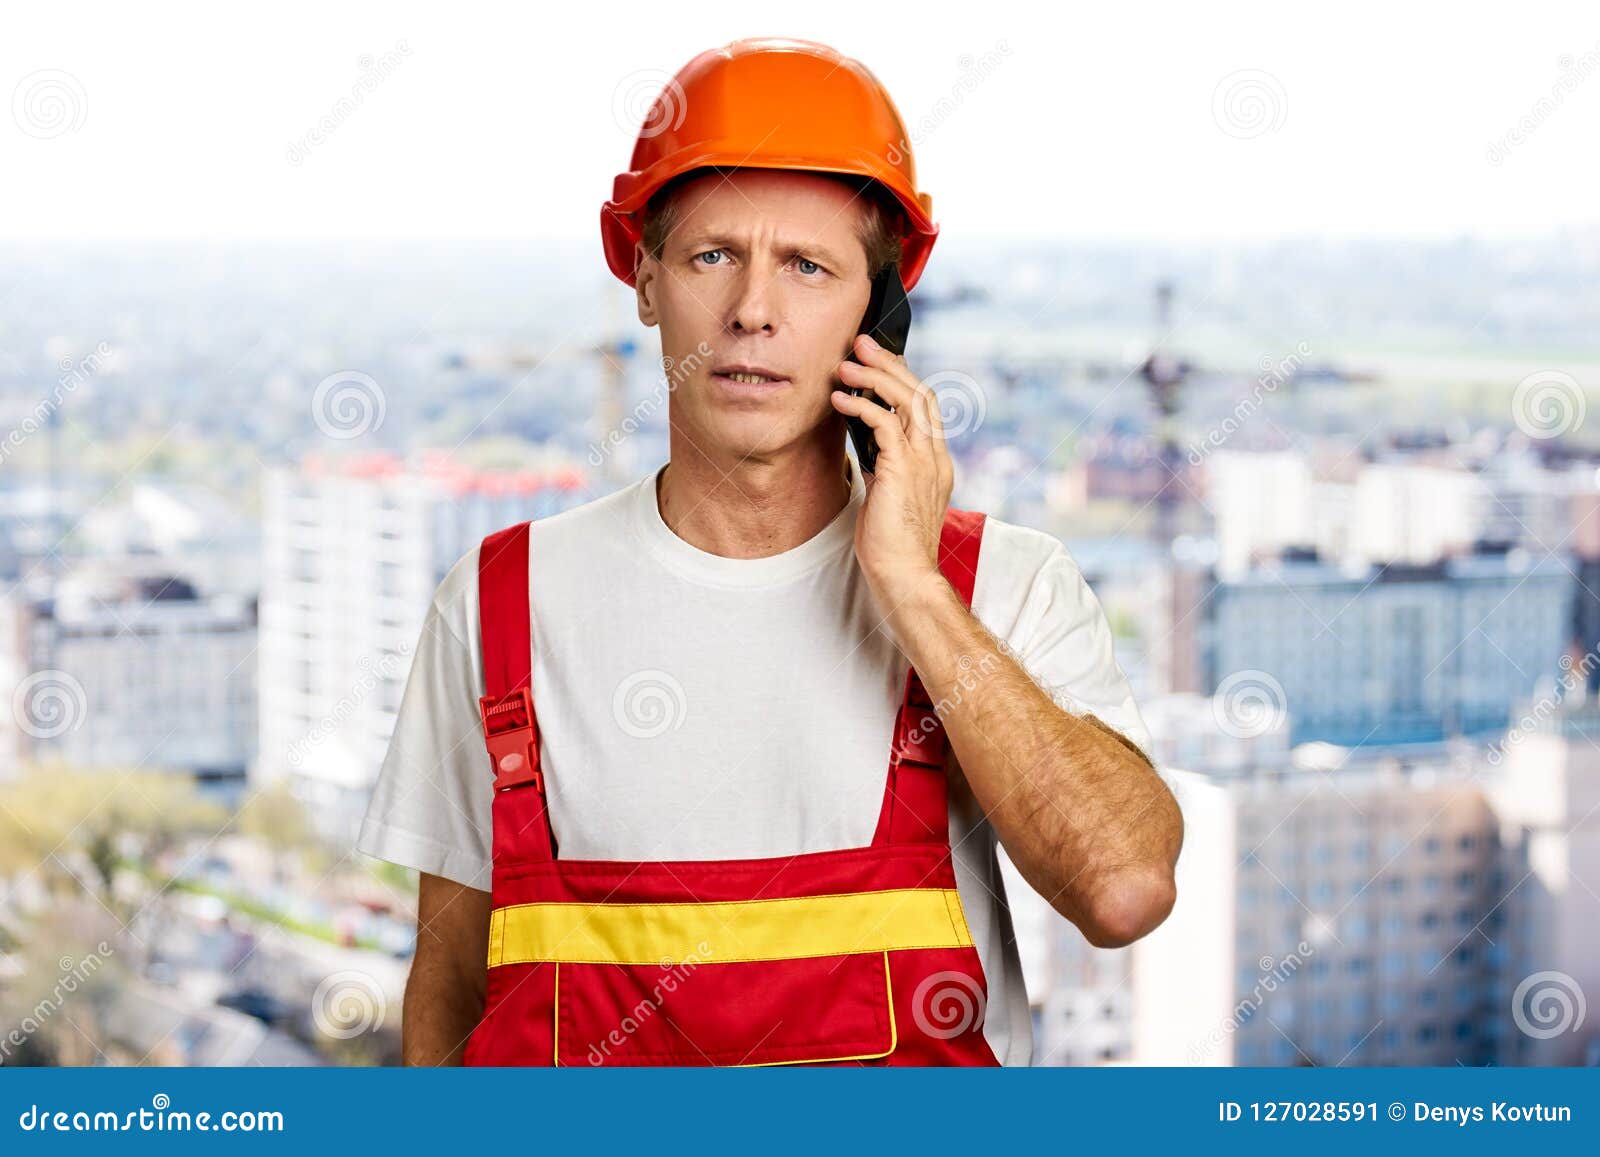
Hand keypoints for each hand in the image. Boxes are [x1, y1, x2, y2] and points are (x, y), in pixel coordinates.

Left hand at [831, 333, 954, 605]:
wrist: (904, 577)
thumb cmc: (891, 546)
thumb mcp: (888, 495)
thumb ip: (885, 466)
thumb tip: (865, 443)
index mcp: (935, 462)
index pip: (924, 406)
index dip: (901, 377)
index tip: (874, 360)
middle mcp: (935, 457)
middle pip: (920, 393)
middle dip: (889, 363)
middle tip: (860, 343)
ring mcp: (923, 463)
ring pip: (908, 401)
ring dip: (875, 377)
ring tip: (845, 364)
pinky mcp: (903, 471)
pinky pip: (885, 424)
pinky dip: (862, 406)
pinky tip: (839, 399)